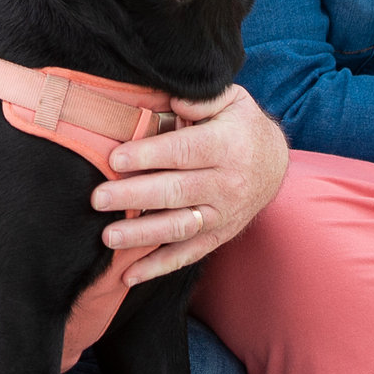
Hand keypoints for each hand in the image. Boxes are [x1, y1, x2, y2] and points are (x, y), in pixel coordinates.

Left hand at [95, 87, 288, 283]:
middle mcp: (227, 184)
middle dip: (134, 196)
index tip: (115, 158)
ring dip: (142, 235)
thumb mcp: (231, 99)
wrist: (274, 163)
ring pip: (179, 227)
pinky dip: (158, 267)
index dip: (148, 156)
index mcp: (227, 146)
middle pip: (176, 192)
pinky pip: (188, 255)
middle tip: (98, 198)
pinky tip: (129, 274)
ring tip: (108, 237)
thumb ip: (202, 98)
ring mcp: (223, 215)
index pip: (184, 152)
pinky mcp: (219, 236)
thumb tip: (173, 102)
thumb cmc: (241, 125)